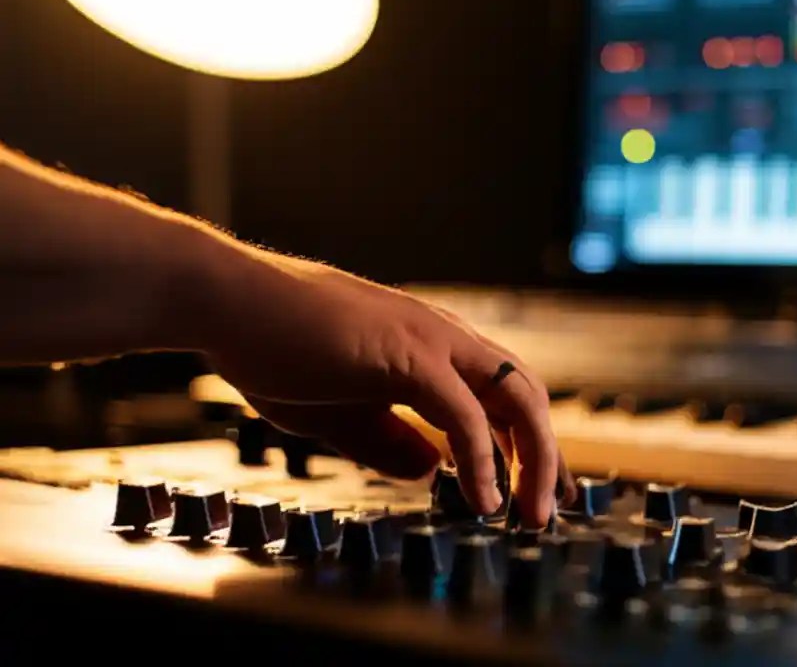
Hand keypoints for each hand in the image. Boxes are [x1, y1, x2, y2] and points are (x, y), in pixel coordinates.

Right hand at [192, 251, 573, 527]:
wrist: (224, 302)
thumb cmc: (272, 347)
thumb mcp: (340, 412)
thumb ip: (387, 440)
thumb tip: (428, 470)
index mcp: (430, 347)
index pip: (502, 395)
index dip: (528, 442)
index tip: (538, 488)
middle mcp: (443, 337)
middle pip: (524, 397)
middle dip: (546, 457)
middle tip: (552, 510)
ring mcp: (430, 340)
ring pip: (512, 402)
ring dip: (531, 463)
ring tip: (531, 516)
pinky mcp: (407, 355)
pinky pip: (463, 416)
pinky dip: (481, 460)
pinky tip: (484, 500)